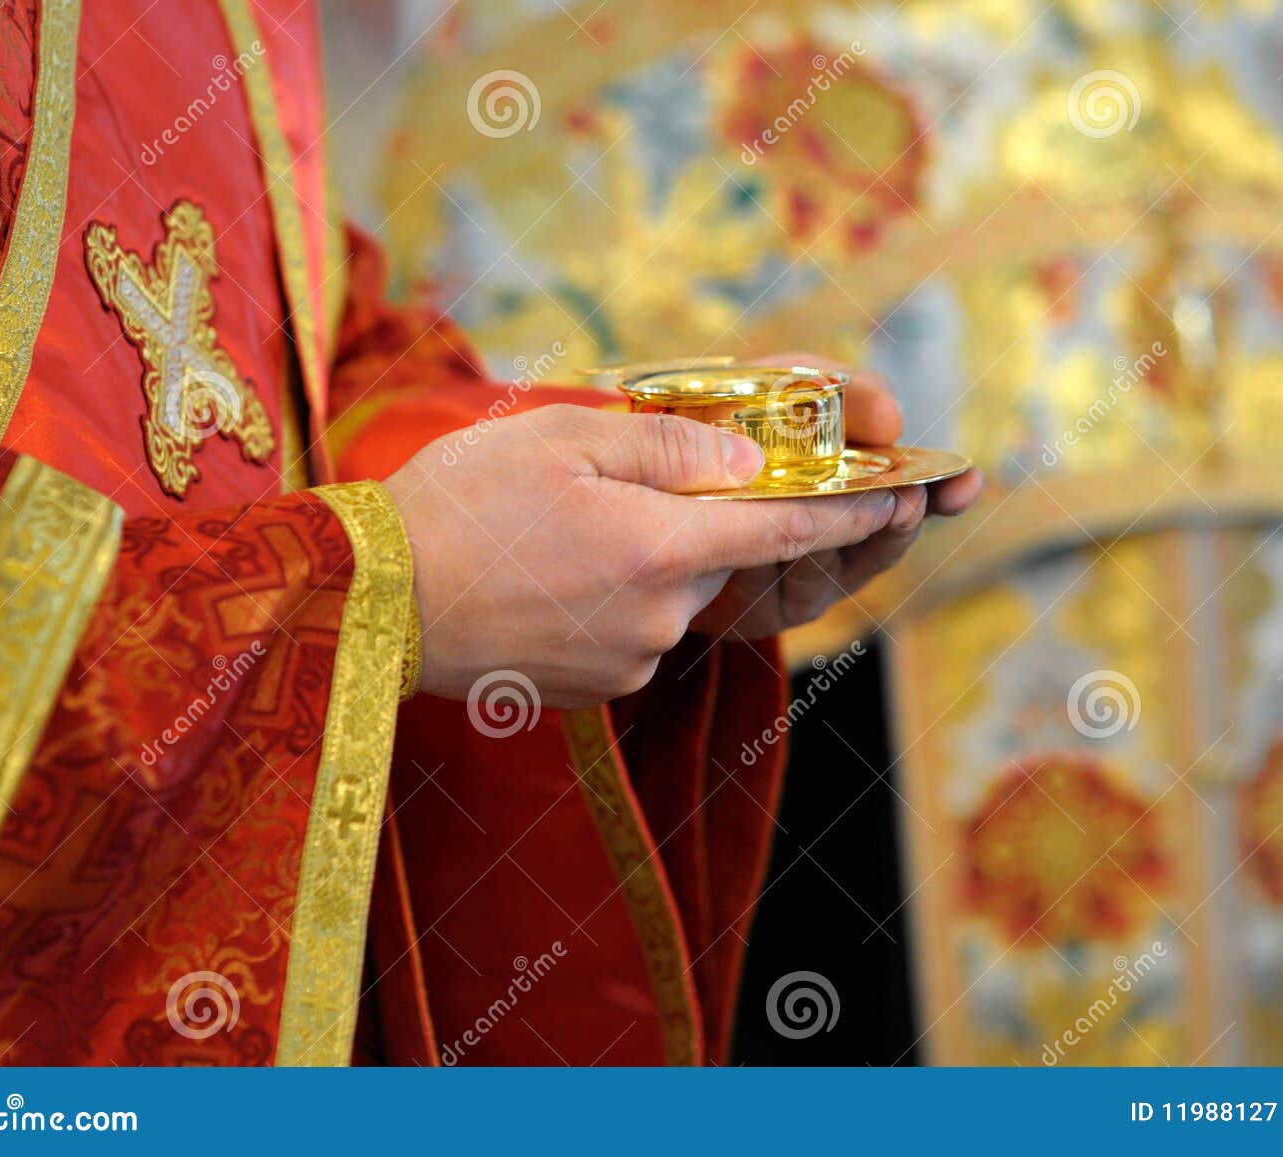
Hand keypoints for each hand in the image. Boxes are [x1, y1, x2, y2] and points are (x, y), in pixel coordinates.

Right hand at [382, 404, 902, 706]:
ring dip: (640, 559)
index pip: (786, 530)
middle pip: (716, 558)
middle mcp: (661, 616)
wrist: (373, 606)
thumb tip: (745, 465)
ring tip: (550, 535)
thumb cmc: (459, 506)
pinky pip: (633, 632)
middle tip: (608, 493)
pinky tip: (542, 579)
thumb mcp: (562, 439)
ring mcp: (630, 662)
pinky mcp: (598, 691)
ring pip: (670, 593)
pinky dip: (609, 599)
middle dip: (689, 522)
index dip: (855, 514)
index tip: (909, 498)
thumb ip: (668, 448)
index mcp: (662, 546)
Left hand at [689, 353, 983, 639]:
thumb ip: (828, 386)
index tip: (966, 483)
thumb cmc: (711, 424)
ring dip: (833, 540)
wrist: (636, 481)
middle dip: (892, 519)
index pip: (912, 492)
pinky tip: (776, 541)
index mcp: (853, 492)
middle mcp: (833, 543)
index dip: (943, 489)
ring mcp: (795, 581)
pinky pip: (776, 588)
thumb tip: (892, 416)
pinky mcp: (753, 613)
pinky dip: (779, 562)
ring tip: (816, 516)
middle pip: (879, 540)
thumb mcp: (770, 388)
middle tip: (906, 499)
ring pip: (829, 567)